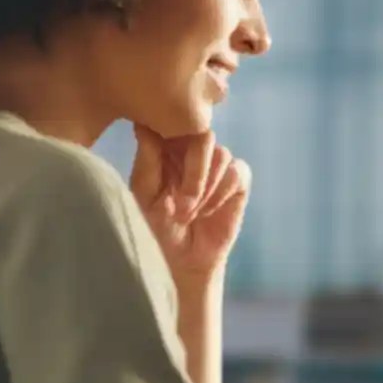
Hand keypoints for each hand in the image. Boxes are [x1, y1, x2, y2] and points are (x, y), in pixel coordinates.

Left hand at [129, 124, 250, 281]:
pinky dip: (222, 193)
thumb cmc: (157, 226)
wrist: (184, 258)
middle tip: (182, 204)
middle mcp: (194, 151)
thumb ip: (147, 160)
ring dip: (206, 187)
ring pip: (221, 154)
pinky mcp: (238, 181)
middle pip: (203, 135)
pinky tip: (210, 211)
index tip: (164, 165)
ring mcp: (218, 164)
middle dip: (194, 172)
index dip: (173, 138)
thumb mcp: (145, 195)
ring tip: (192, 213)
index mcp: (168, 147)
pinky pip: (237, 172)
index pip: (175, 123)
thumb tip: (143, 124)